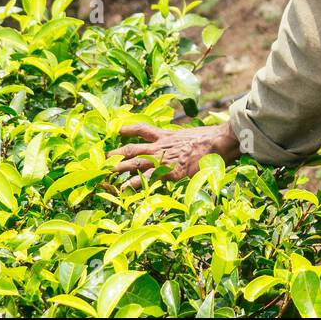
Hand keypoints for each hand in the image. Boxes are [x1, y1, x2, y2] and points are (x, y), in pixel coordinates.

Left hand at [111, 122, 241, 189]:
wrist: (217, 142)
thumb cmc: (211, 138)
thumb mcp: (194, 136)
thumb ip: (186, 141)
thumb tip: (189, 143)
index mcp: (167, 135)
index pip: (143, 129)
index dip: (128, 129)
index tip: (117, 130)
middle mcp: (161, 146)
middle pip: (132, 148)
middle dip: (116, 154)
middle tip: (103, 159)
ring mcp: (163, 158)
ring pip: (134, 163)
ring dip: (119, 168)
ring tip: (106, 174)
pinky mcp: (168, 171)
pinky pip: (146, 178)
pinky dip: (134, 184)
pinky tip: (123, 190)